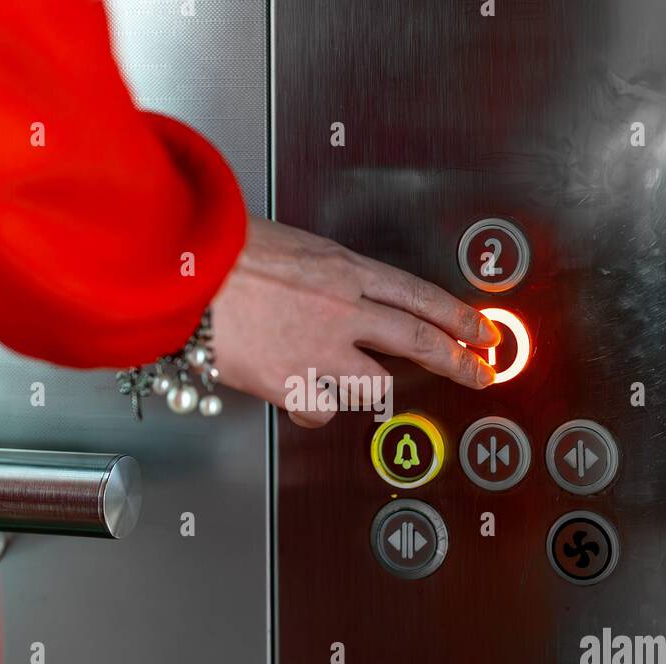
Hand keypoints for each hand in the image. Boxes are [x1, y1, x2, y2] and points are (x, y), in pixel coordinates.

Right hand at [212, 216, 500, 426]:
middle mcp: (343, 310)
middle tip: (481, 374)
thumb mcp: (295, 248)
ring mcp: (320, 349)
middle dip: (460, 363)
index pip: (421, 297)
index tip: (484, 333)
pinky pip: (322, 411)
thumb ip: (332, 277)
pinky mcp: (292, 384)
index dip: (460, 319)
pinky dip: (312, 407)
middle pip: (420, 342)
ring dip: (364, 388)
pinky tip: (295, 390)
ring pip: (376, 388)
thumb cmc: (224, 252)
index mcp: (345, 269)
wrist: (181, 270)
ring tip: (338, 377)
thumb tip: (355, 299)